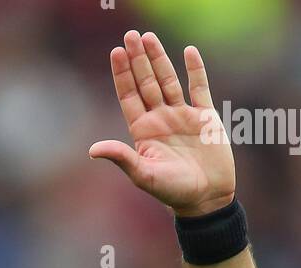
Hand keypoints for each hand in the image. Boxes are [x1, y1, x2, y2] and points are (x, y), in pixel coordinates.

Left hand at [89, 31, 234, 217]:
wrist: (207, 198)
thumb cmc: (173, 191)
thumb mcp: (144, 175)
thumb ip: (121, 158)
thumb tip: (93, 150)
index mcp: (143, 132)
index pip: (129, 97)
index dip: (122, 75)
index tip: (116, 52)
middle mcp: (160, 119)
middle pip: (146, 82)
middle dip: (138, 59)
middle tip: (131, 35)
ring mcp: (182, 115)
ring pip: (169, 80)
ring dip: (159, 59)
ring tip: (149, 37)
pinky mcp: (204, 116)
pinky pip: (199, 87)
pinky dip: (195, 70)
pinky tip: (188, 52)